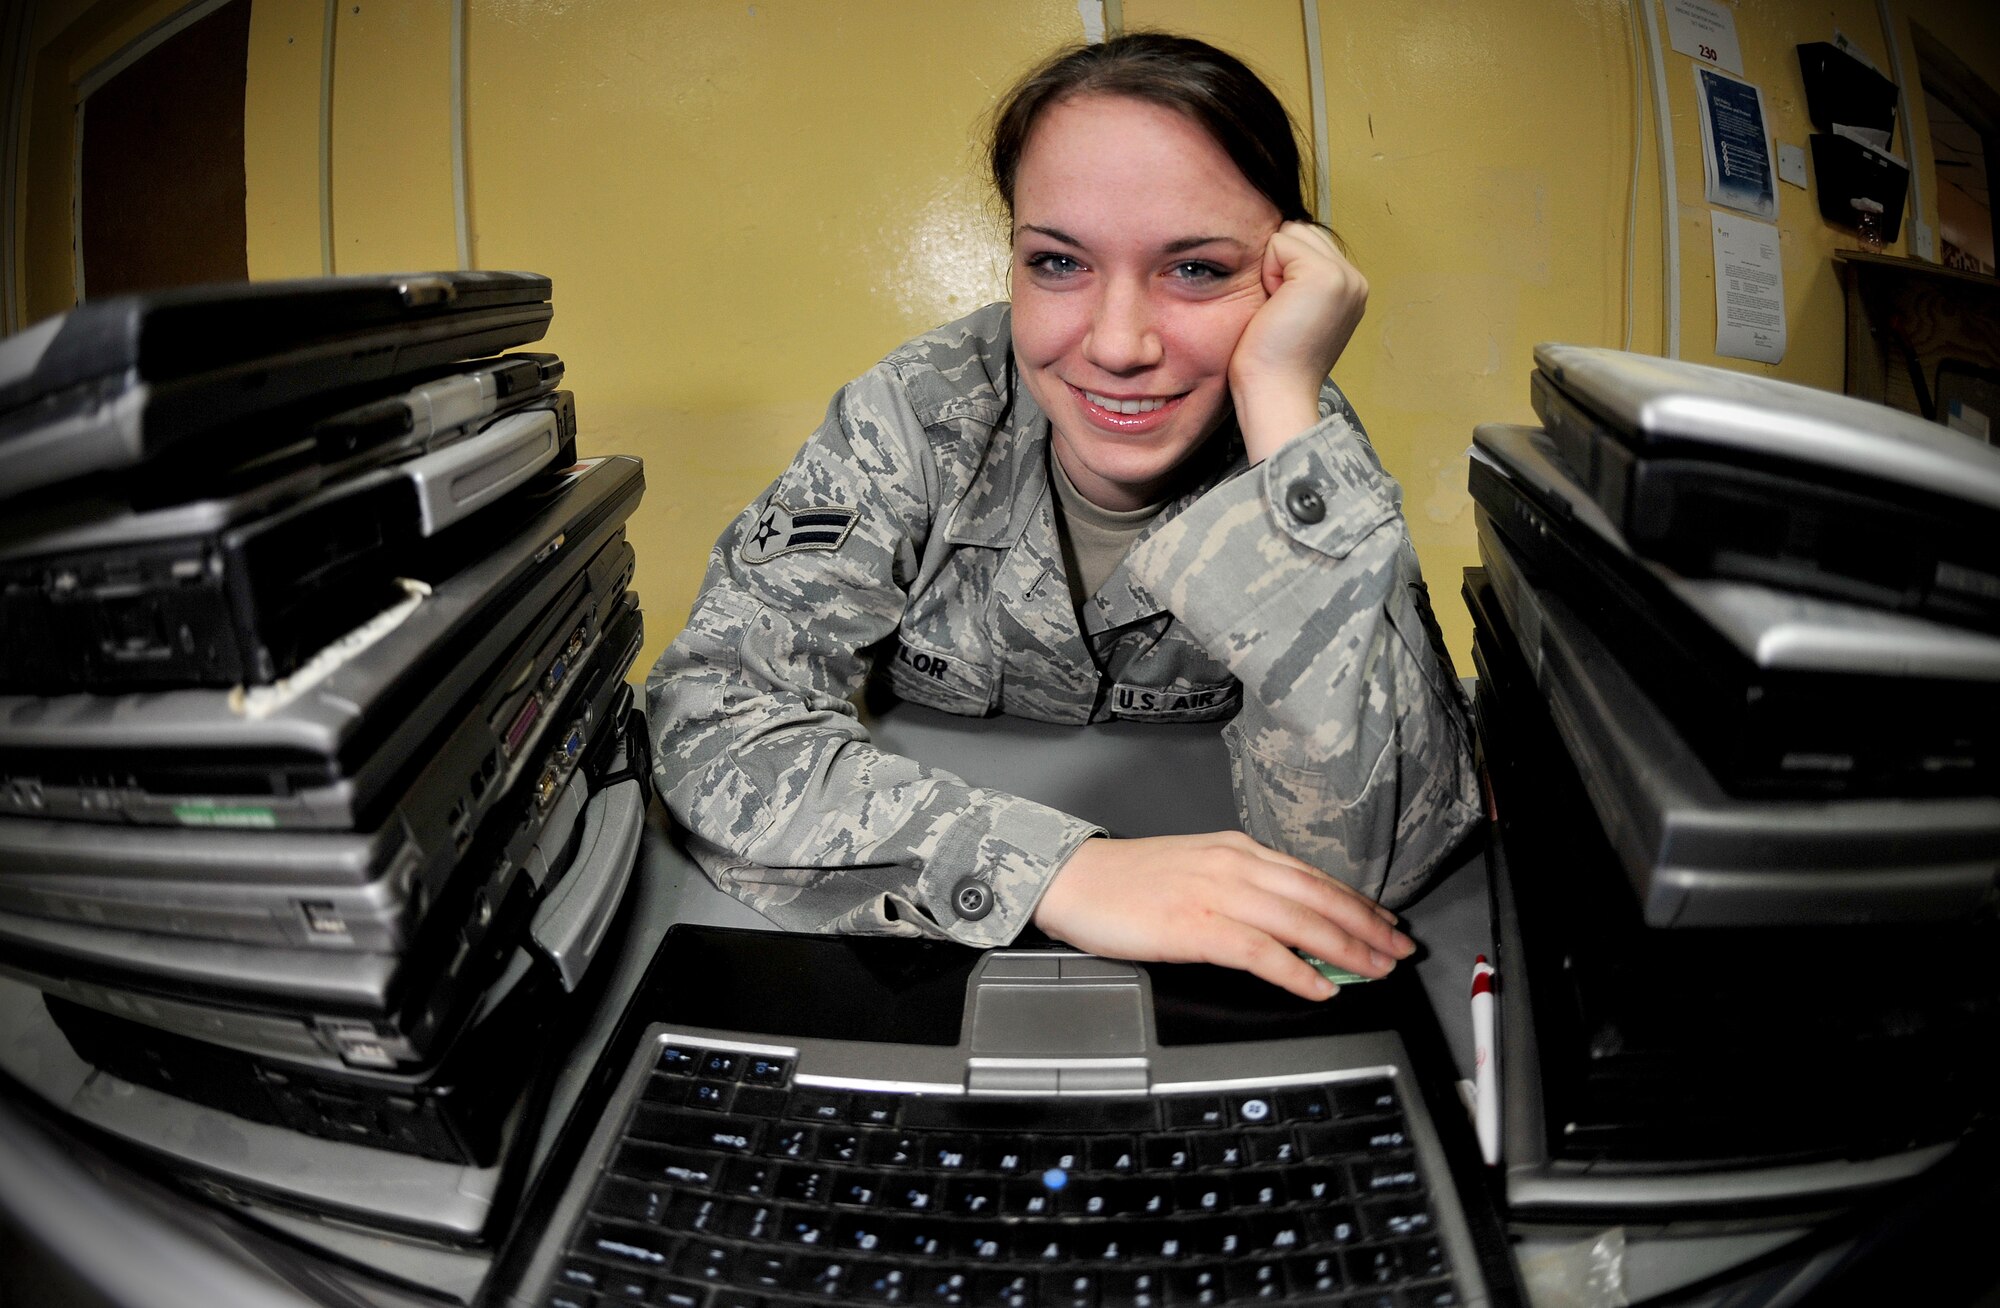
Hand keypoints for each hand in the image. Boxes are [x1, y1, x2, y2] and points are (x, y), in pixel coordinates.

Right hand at [1031, 831, 1414, 1000]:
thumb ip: (1241, 888)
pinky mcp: (1198, 925)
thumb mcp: (1195, 869)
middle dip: (1367, 927)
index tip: (1387, 924)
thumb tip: (1286, 922)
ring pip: (1301, 922)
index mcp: (1237, 850)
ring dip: (1346, 950)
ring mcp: (1218, 893)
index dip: (1358, 903)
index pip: (1313, 877)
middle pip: (1319, 897)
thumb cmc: (1128, 881)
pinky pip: (1262, 951)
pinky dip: (1298, 971)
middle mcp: (1236, 864)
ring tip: (1375, 971)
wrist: (1075, 880)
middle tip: (1399, 952)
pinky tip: (1320, 988)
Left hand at [1227, 222, 1367, 463]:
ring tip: (1279, 308)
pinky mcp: (1325, 275)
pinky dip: (1268, 272)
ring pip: (1292, 233)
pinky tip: (1276, 306)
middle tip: (1281, 311)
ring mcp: (1344, 276)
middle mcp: (1355, 280)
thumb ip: (1300, 278)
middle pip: (1301, 232)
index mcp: (1350, 289)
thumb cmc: (1273, 362)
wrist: (1277, 393)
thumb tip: (1280, 244)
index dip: (1283, 270)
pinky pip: (1280, 243)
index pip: (1309, 242)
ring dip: (1274, 267)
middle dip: (1280, 264)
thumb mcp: (1296, 311)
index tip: (1285, 313)